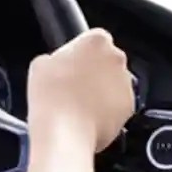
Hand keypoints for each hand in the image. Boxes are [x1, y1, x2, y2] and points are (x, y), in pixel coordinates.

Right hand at [26, 28, 132, 152]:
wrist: (65, 133)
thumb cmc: (51, 97)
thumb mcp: (41, 64)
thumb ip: (57, 56)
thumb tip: (60, 64)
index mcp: (97, 40)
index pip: (94, 38)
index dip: (81, 52)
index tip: (71, 64)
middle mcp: (117, 58)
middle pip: (107, 60)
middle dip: (94, 71)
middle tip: (73, 86)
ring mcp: (126, 83)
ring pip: (114, 83)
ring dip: (102, 90)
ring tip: (79, 105)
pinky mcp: (130, 107)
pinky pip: (118, 104)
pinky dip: (108, 110)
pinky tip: (88, 117)